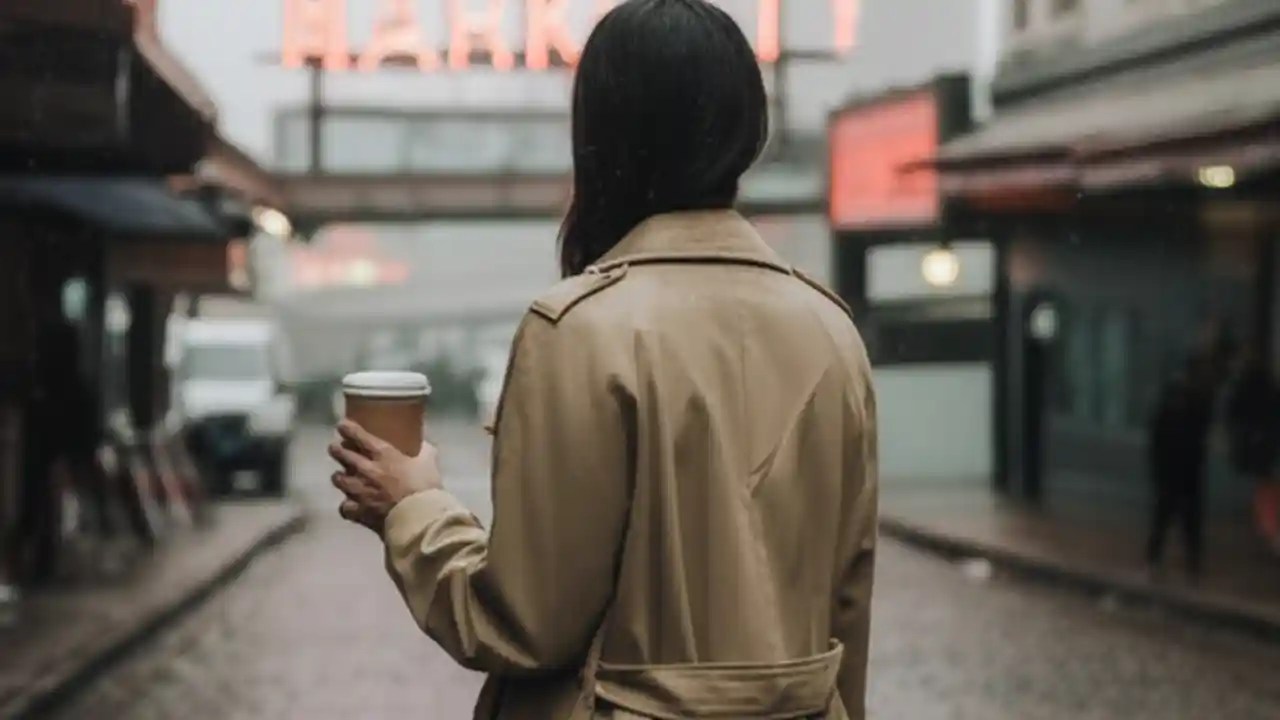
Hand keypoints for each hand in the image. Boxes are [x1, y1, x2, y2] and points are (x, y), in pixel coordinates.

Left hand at [328, 419, 442, 533]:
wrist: (418, 517)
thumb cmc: (425, 486)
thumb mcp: (429, 461)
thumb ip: (424, 450)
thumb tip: (423, 444)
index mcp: (382, 454)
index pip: (358, 435)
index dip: (346, 428)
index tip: (341, 425)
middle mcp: (365, 469)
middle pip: (341, 455)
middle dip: (336, 449)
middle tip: (336, 448)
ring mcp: (358, 491)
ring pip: (338, 479)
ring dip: (339, 476)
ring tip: (341, 477)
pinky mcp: (358, 511)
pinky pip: (344, 507)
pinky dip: (347, 506)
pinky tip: (351, 505)